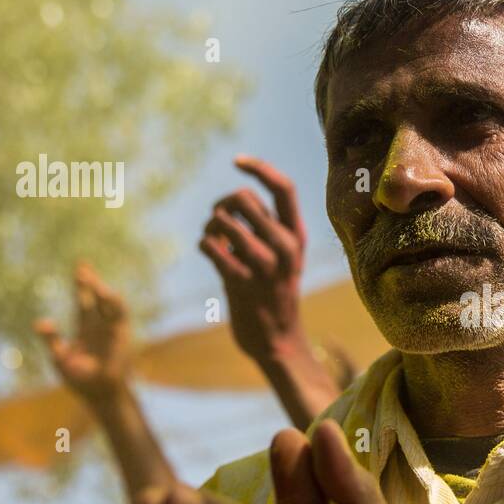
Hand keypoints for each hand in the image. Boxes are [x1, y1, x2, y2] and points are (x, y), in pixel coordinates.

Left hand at [34, 262, 131, 402]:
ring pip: (110, 305)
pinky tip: (109, 295)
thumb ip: (51, 340)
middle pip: (97, 298)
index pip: (84, 299)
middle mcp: (101, 325)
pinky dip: (114, 305)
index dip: (81, 284)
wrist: (99, 394)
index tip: (80, 266)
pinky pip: (120, 317)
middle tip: (82, 266)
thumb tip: (40, 322)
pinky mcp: (121, 337)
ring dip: (103, 293)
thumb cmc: (80, 379)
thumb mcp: (60, 359)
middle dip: (90, 282)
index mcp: (87, 327)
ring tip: (96, 284)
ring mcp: (112, 330)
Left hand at [199, 156, 308, 365]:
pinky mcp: (242, 283)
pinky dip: (205, 245)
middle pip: (244, 199)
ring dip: (210, 227)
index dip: (259, 168)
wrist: (278, 342)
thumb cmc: (274, 292)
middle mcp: (286, 247)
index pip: (283, 188)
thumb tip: (232, 200)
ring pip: (224, 221)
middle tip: (220, 222)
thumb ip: (266, 228)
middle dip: (223, 204)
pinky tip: (210, 252)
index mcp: (298, 236)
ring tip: (213, 240)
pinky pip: (212, 247)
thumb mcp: (283, 258)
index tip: (236, 160)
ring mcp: (265, 266)